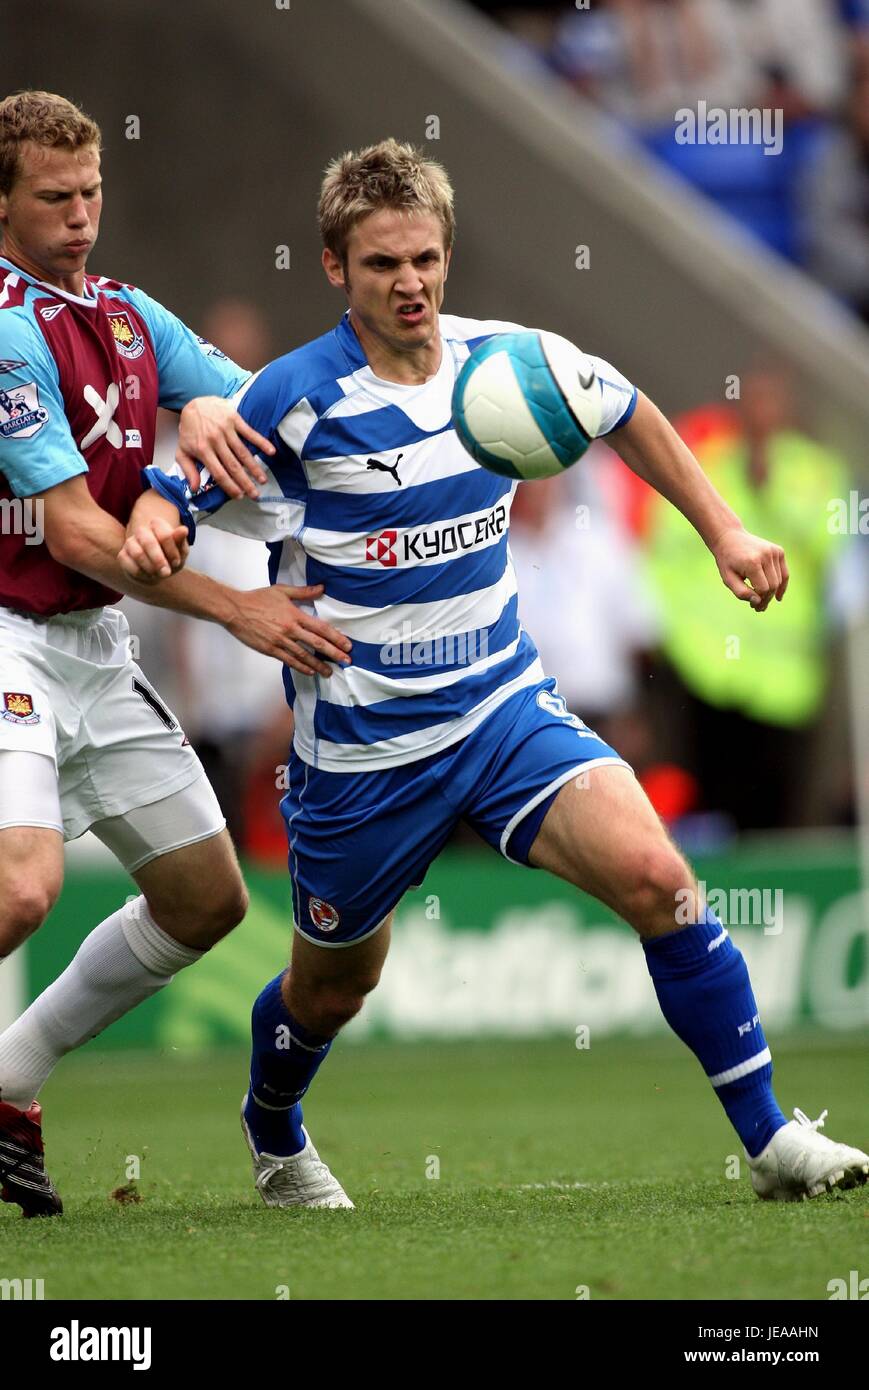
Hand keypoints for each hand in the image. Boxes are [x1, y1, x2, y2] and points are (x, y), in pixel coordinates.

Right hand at [118, 517, 189, 583]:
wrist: (158, 571)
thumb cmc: (170, 558)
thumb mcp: (181, 551)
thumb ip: (180, 541)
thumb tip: (184, 530)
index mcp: (157, 525)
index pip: (164, 535)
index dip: (172, 552)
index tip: (176, 562)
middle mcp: (142, 531)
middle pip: (149, 542)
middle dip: (159, 561)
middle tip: (166, 573)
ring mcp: (130, 542)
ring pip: (138, 554)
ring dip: (151, 568)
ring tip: (157, 574)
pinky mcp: (122, 555)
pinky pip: (130, 565)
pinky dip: (142, 574)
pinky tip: (148, 576)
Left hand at [177, 396, 275, 499]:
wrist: (194, 404)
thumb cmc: (190, 430)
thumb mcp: (182, 450)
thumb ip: (188, 470)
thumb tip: (193, 488)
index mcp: (202, 450)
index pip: (219, 473)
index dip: (230, 486)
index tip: (239, 496)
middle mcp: (215, 441)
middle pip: (233, 466)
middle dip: (245, 482)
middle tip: (255, 494)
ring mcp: (226, 430)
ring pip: (243, 453)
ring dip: (254, 467)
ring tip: (263, 480)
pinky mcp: (234, 419)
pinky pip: (250, 433)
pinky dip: (261, 442)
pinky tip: (270, 452)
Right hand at [225, 584, 352, 675]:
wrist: (236, 610)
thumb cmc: (258, 599)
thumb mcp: (282, 591)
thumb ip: (303, 592)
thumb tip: (321, 588)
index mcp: (295, 615)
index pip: (320, 628)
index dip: (336, 637)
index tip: (347, 645)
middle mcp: (290, 629)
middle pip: (316, 644)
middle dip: (333, 653)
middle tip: (346, 661)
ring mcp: (280, 641)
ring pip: (304, 655)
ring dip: (319, 665)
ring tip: (330, 672)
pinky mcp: (270, 650)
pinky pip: (289, 660)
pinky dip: (301, 667)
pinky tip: (310, 671)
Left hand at [711, 527, 788, 611]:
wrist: (730, 538)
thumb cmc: (727, 561)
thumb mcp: (728, 579)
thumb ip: (741, 592)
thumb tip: (757, 601)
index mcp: (752, 562)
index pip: (762, 589)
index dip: (759, 600)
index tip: (753, 606)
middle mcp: (766, 555)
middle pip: (773, 586)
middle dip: (767, 599)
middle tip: (759, 608)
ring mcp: (774, 551)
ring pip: (780, 580)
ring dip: (773, 593)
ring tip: (764, 602)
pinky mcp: (779, 551)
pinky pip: (784, 572)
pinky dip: (782, 584)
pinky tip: (778, 596)